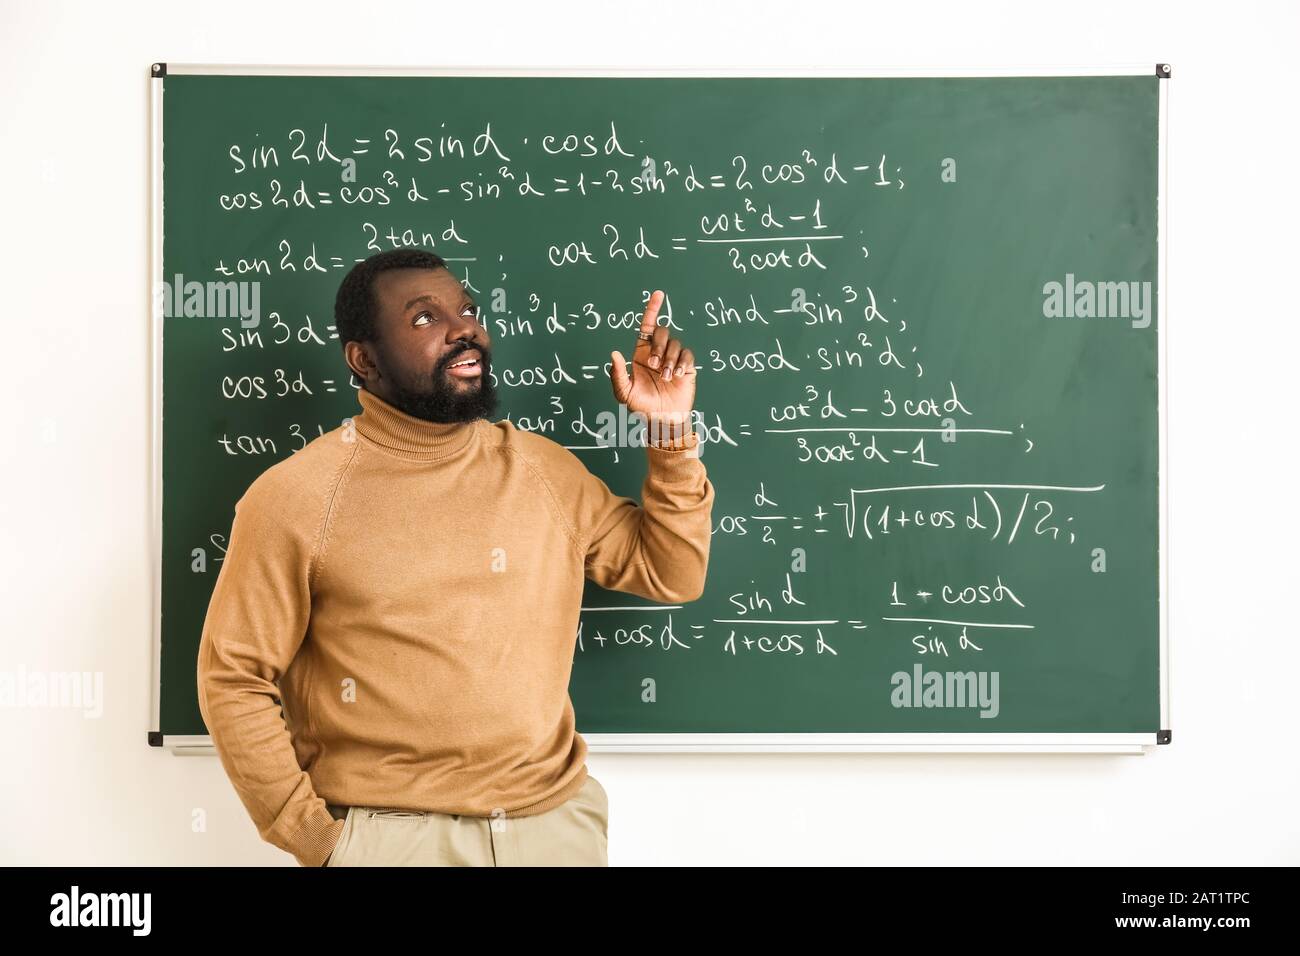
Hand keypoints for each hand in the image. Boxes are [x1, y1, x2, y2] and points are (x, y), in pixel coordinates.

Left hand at [610, 290, 695, 424]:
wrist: (661, 420)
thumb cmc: (641, 407)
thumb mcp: (624, 392)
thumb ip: (617, 374)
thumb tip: (614, 353)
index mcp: (642, 353)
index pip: (647, 325)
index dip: (652, 308)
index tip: (658, 294)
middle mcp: (658, 352)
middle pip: (662, 332)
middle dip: (658, 345)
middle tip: (654, 365)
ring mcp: (673, 359)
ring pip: (675, 343)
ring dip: (669, 359)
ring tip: (665, 377)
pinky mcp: (687, 367)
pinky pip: (687, 355)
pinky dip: (681, 363)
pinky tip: (675, 375)